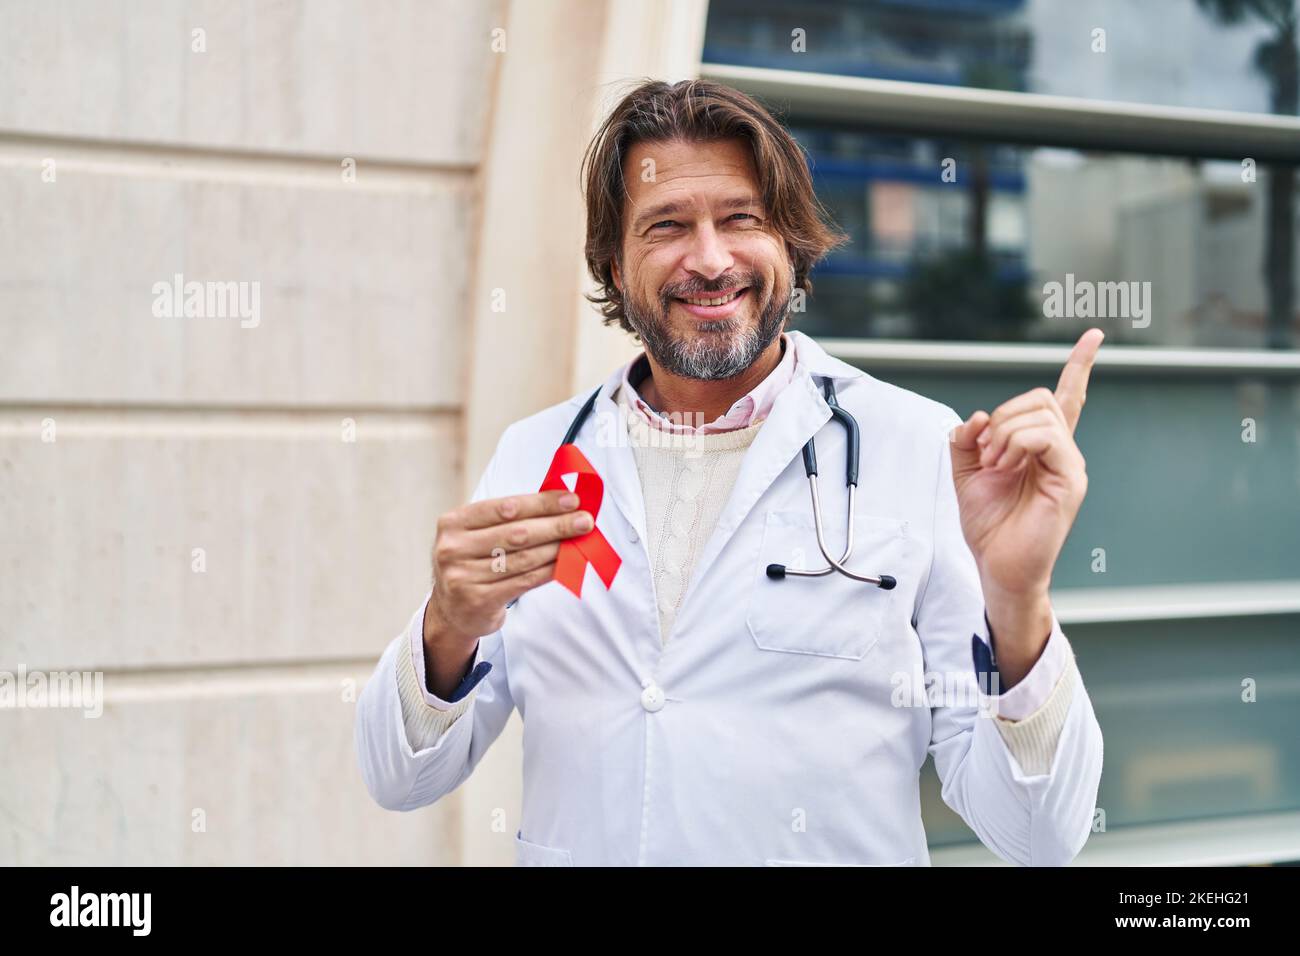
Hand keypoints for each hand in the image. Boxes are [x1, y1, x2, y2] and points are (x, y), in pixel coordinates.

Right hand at [423, 490, 593, 689]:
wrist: (452, 610)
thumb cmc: (474, 562)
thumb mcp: (478, 535)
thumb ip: (511, 520)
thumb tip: (561, 507)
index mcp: (453, 522)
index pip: (505, 508)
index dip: (541, 503)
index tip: (572, 500)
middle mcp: (453, 548)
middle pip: (517, 533)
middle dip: (556, 525)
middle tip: (585, 520)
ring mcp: (463, 576)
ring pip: (523, 558)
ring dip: (556, 548)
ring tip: (579, 540)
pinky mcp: (478, 600)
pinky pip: (524, 581)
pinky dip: (548, 570)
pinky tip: (565, 563)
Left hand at [947, 329, 1101, 675]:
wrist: (997, 565)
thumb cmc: (989, 524)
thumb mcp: (964, 473)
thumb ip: (966, 440)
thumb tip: (977, 417)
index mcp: (1041, 447)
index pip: (1065, 398)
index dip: (1079, 366)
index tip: (1094, 336)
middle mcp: (1062, 451)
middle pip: (1040, 398)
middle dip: (1003, 416)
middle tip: (985, 452)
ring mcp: (1070, 464)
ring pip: (1040, 414)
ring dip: (1005, 433)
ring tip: (994, 464)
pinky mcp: (1071, 479)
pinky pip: (1046, 437)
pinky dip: (1016, 444)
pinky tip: (1005, 466)